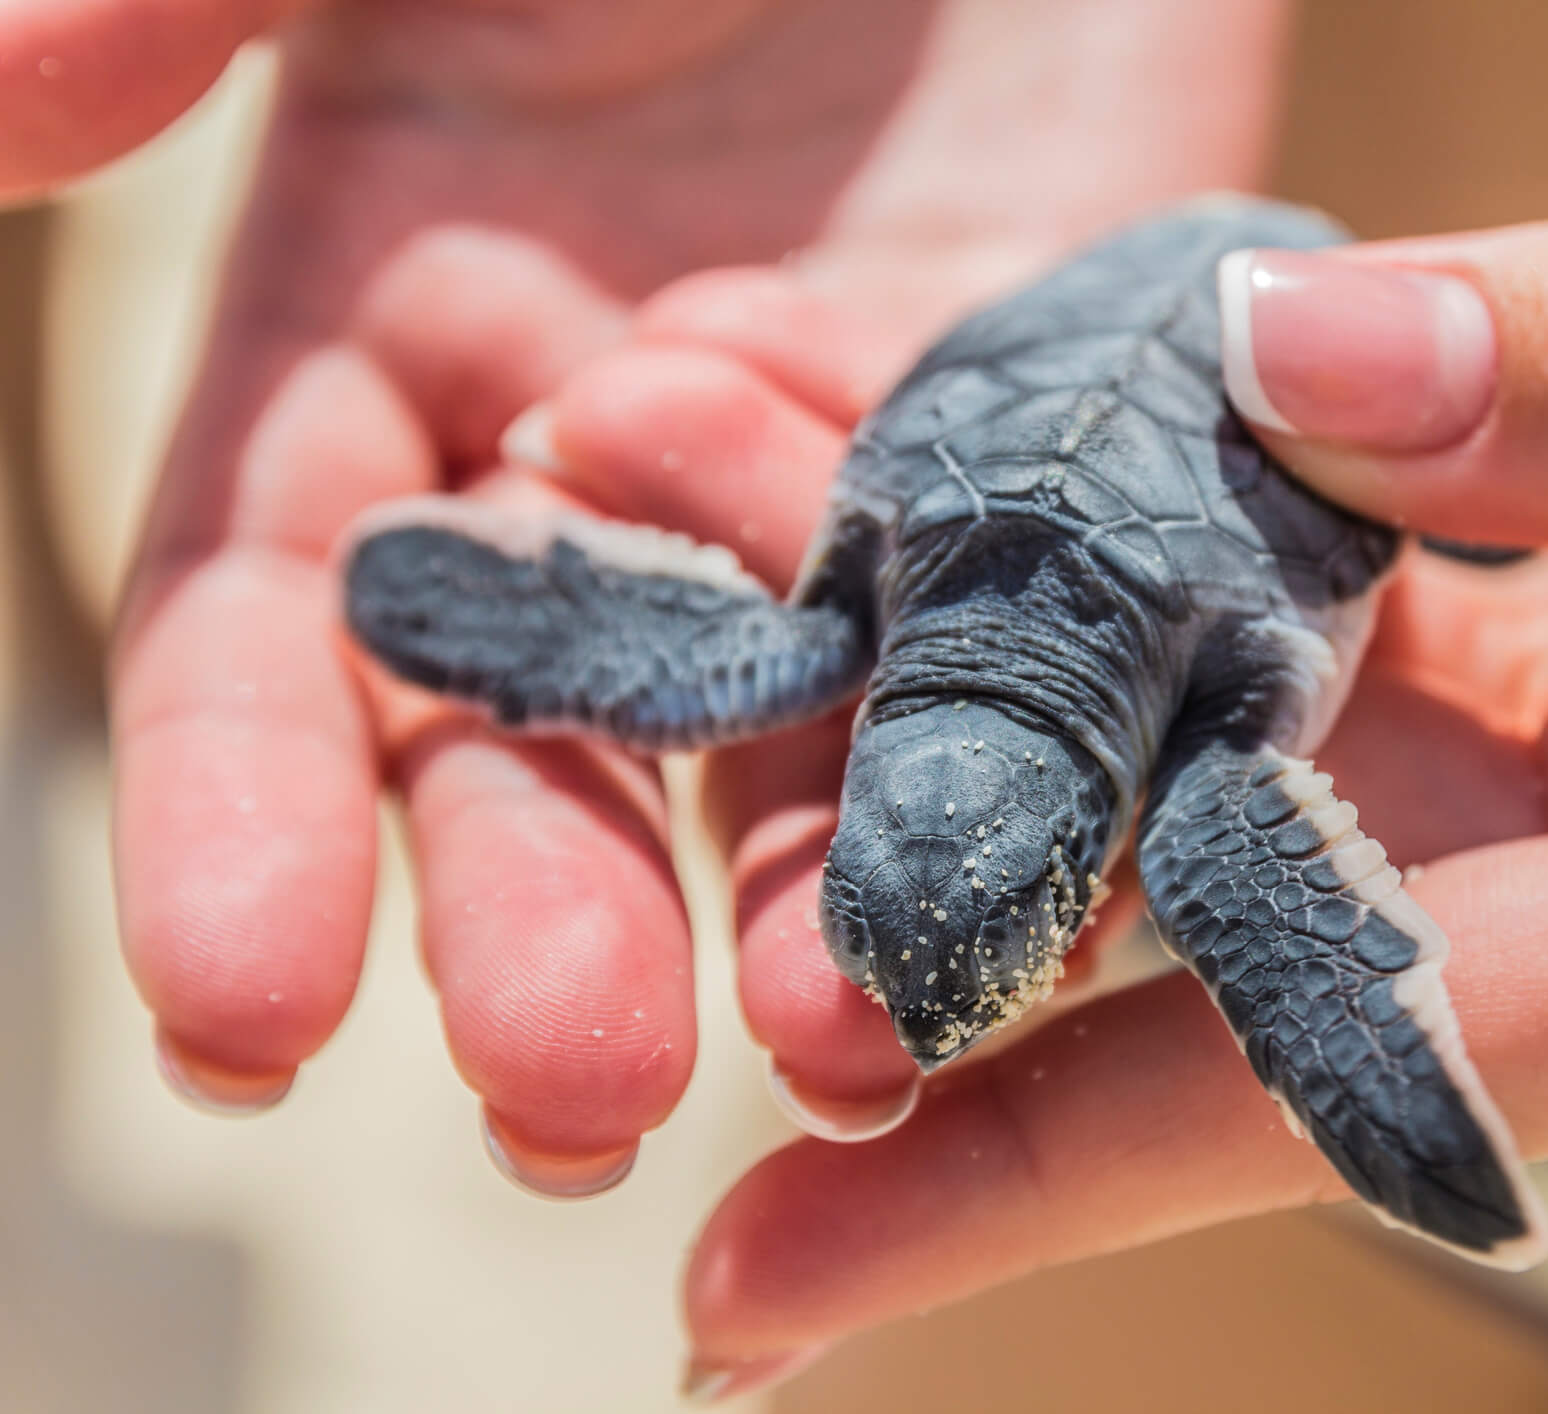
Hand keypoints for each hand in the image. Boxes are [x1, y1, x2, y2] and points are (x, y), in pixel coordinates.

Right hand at [28, 0, 1286, 1186]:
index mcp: (394, 337)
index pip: (288, 623)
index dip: (249, 812)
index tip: (244, 1021)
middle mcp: (600, 455)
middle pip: (545, 732)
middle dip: (542, 909)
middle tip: (574, 1099)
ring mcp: (835, 473)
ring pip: (796, 728)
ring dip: (797, 905)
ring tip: (827, 1051)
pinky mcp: (1045, 452)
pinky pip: (1037, 623)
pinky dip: (1034, 747)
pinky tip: (1046, 887)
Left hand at [660, 102, 1547, 1390]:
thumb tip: (1313, 369)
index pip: (1354, 1071)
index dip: (1033, 1183)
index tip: (741, 1300)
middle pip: (1218, 925)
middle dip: (903, 858)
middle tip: (613, 745)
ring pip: (1229, 747)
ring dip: (966, 648)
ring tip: (688, 507)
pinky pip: (1315, 611)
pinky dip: (1125, 537)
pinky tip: (934, 445)